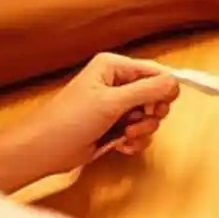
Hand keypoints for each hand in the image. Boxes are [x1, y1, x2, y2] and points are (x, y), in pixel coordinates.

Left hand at [16, 53, 180, 177]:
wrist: (42, 150)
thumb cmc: (70, 120)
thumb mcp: (111, 102)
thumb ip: (147, 91)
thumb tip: (176, 82)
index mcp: (114, 67)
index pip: (154, 72)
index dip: (163, 89)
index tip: (160, 108)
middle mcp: (117, 83)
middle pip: (155, 95)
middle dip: (151, 113)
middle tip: (137, 123)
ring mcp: (116, 107)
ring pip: (149, 116)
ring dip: (142, 130)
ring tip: (124, 136)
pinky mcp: (114, 128)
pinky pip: (139, 132)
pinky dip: (135, 141)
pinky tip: (121, 146)